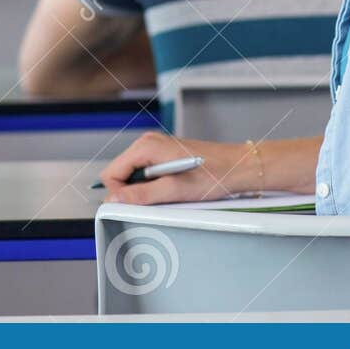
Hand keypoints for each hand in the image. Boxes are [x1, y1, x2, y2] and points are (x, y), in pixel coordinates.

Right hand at [97, 133, 256, 204]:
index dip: (119, 193)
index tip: (136, 205)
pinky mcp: (164, 155)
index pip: (112, 173)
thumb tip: (115, 200)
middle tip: (157, 201)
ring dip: (145, 189)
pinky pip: (147, 173)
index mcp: (146, 146)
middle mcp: (148, 143)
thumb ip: (142, 195)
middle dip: (133, 191)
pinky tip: (173, 188)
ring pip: (134, 175)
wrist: (237, 167)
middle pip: (121, 173)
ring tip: (169, 193)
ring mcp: (156, 148)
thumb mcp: (175, 190)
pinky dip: (155, 185)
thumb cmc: (212, 175)